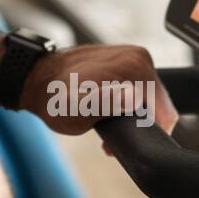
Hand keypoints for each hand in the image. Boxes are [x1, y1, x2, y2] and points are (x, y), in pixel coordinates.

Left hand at [19, 44, 178, 137]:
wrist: (33, 79)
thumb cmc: (54, 98)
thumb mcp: (80, 111)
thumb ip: (109, 106)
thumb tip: (132, 99)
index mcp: (136, 67)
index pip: (165, 114)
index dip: (147, 135)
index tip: (122, 143)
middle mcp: (138, 56)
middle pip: (157, 106)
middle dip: (137, 125)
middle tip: (108, 139)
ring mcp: (131, 54)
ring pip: (146, 98)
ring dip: (130, 115)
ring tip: (103, 126)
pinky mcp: (121, 58)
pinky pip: (135, 86)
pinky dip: (124, 102)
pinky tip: (105, 112)